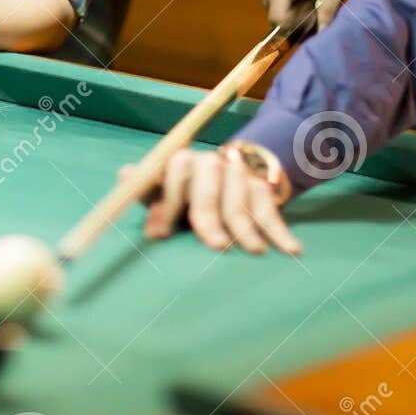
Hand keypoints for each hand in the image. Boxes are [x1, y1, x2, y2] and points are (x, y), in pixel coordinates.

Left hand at [125, 147, 301, 254]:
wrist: (228, 175)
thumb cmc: (185, 194)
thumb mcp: (162, 191)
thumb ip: (146, 189)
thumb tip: (125, 176)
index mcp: (181, 162)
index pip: (175, 171)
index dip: (167, 202)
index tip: (161, 233)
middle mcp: (210, 162)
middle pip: (210, 185)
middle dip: (210, 217)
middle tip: (215, 245)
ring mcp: (238, 173)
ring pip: (241, 198)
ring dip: (247, 228)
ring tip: (253, 252)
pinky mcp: (263, 186)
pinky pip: (271, 208)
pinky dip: (279, 231)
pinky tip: (291, 250)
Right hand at [265, 0, 347, 31]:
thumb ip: (328, 9)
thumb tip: (322, 32)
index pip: (277, 18)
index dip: (294, 24)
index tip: (311, 16)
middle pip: (276, 19)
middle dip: (296, 21)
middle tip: (315, 9)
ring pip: (277, 16)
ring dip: (294, 16)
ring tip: (311, 3)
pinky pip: (278, 9)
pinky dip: (291, 11)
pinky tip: (304, 1)